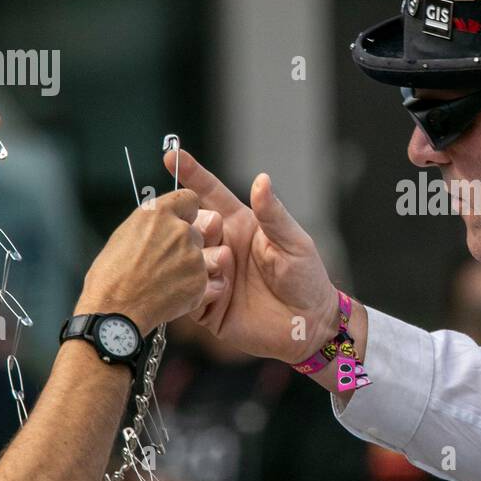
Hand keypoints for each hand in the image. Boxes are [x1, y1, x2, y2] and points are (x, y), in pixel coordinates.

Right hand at [79, 189, 225, 335]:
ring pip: (205, 254)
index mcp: (157, 213)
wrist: (113, 311)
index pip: (190, 198)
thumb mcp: (124, 235)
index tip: (180, 221)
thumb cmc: (111, 275)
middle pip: (199, 228)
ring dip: (193, 265)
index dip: (185, 212)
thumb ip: (153, 223)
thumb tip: (165, 222)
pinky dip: (195, 287)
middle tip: (164, 260)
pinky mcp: (200, 281)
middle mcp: (180, 230)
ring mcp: (193, 256)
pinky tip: (172, 294)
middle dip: (187, 243)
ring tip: (166, 279)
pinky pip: (209, 279)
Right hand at [164, 149, 338, 362]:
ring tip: (226, 269)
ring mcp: (211, 276)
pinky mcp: (206, 305)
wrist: (309, 325)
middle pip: (190, 225)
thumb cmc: (306, 278)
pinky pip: (187, 295)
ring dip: (199, 260)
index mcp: (240, 226)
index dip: (191, 174)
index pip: (210, 194)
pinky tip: (220, 294)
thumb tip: (261, 180)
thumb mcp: (294, 242)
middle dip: (194, 225)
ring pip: (183, 259)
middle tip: (214, 235)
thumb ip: (273, 214)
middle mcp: (220, 248)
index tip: (171, 155)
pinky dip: (197, 291)